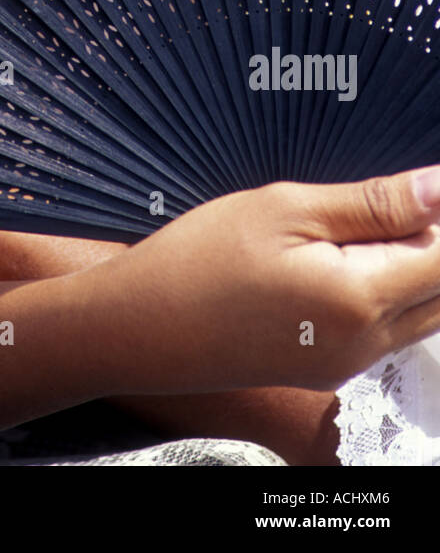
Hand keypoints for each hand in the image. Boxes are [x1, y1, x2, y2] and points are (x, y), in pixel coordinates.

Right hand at [82, 167, 439, 395]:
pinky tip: (343, 253)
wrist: (141, 326)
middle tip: (396, 196)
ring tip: (366, 219)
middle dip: (432, 239)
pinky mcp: (325, 369)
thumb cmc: (200, 260)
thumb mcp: (286, 209)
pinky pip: (385, 330)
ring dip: (413, 265)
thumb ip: (373, 204)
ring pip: (419, 313)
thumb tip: (439, 190)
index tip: (424, 183)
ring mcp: (346, 364)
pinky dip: (388, 289)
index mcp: (359, 300)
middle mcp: (364, 344)